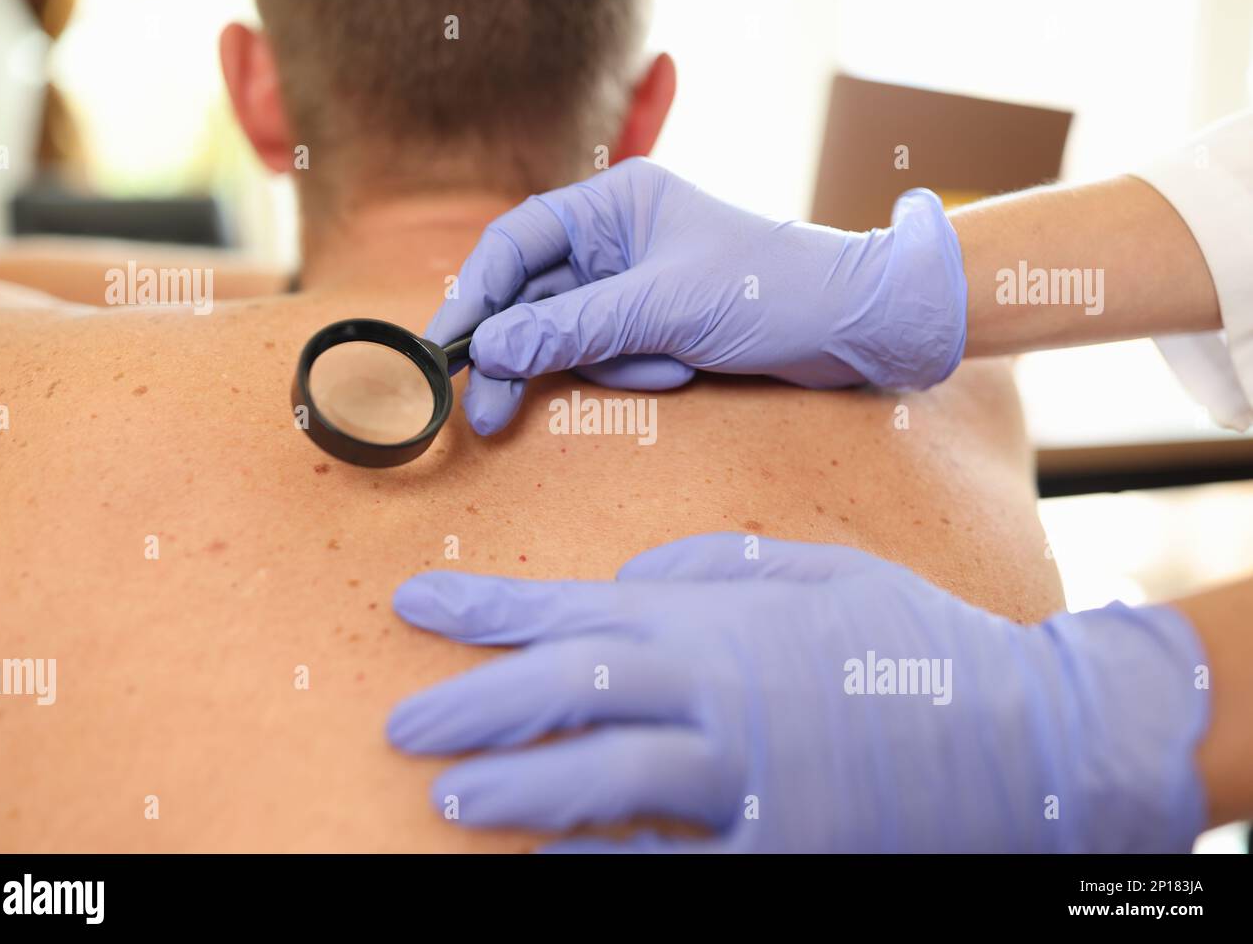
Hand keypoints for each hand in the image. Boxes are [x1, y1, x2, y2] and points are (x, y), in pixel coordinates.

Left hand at [387, 534, 1207, 851]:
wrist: (1029, 732)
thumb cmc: (913, 642)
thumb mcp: (814, 571)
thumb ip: (709, 569)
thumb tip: (623, 586)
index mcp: (717, 622)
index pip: (570, 609)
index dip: (483, 608)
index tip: (413, 601)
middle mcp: (717, 692)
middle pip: (568, 693)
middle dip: (476, 704)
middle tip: (404, 723)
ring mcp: (743, 775)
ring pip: (603, 777)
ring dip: (519, 788)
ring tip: (450, 797)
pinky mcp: (774, 845)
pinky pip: (667, 858)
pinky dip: (604, 861)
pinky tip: (551, 865)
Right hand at [427, 158, 967, 434]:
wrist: (855, 327)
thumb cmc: (771, 289)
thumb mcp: (662, 308)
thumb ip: (570, 329)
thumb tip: (491, 351)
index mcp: (613, 203)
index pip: (515, 243)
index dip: (473, 296)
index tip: (444, 350)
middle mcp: (615, 239)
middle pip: (533, 299)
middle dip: (521, 355)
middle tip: (488, 415)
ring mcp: (633, 285)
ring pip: (570, 337)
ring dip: (606, 366)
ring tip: (665, 367)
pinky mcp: (654, 325)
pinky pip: (610, 357)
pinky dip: (636, 373)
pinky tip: (684, 369)